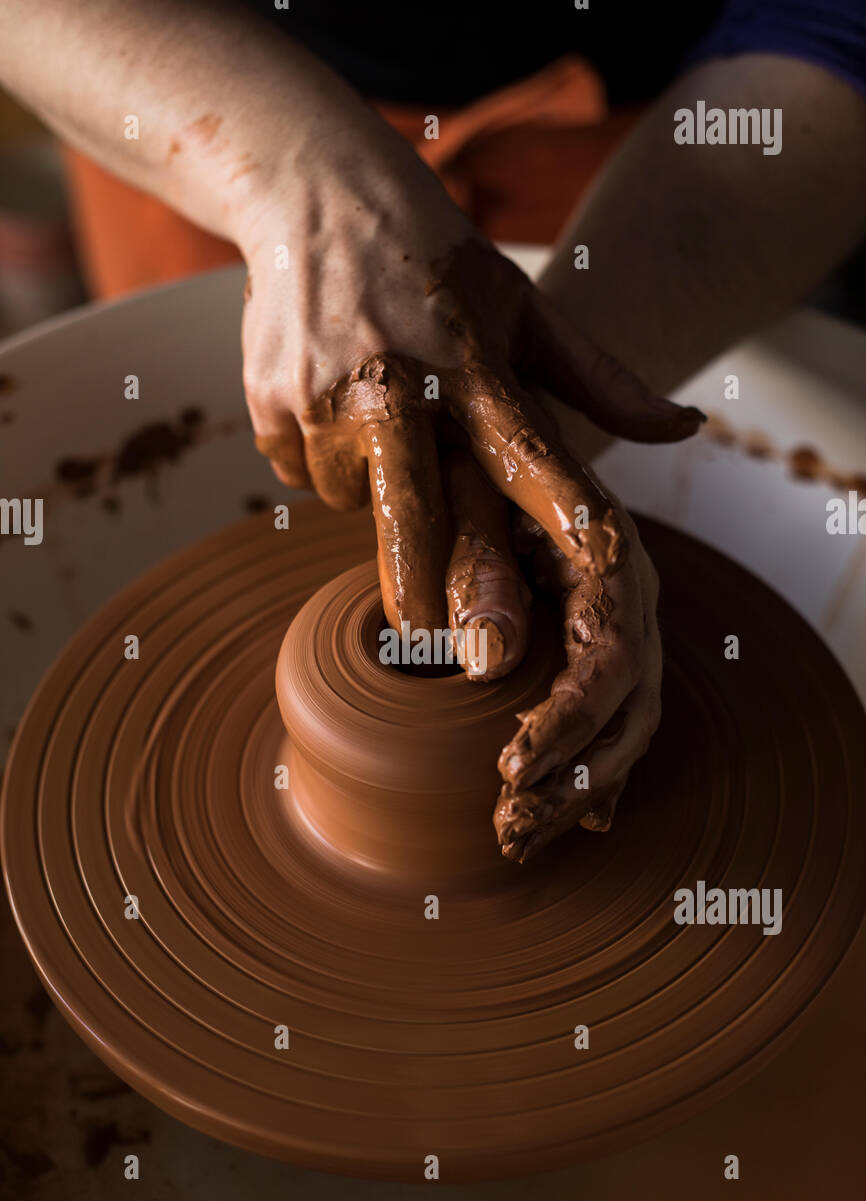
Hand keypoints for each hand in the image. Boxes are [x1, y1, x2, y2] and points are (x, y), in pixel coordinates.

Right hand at [239, 128, 701, 677]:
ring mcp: (322, 396)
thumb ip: (602, 380)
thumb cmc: (437, 257)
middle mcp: (397, 384)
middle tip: (428, 640)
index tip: (532, 619)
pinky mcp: (267, 403)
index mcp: (474, 365)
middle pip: (410, 511)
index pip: (516, 461)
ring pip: (352, 498)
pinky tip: (331, 399)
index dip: (530, 537)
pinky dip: (320, 458)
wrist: (312, 187)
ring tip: (381, 416)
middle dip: (420, 584)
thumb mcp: (525, 306)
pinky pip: (301, 471)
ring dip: (371, 486)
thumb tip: (687, 428)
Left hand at [493, 445, 662, 861]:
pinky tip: (581, 822)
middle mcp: (631, 594)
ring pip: (625, 726)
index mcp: (609, 551)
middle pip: (628, 706)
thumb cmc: (468, 446)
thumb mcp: (461, 489)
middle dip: (572, 778)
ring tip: (520, 838)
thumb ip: (473, 561)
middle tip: (508, 828)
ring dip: (577, 791)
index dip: (568, 718)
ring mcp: (624, 624)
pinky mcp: (601, 647)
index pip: (609, 653)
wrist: (492, 416)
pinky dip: (594, 774)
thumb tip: (483, 659)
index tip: (511, 767)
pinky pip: (615, 723)